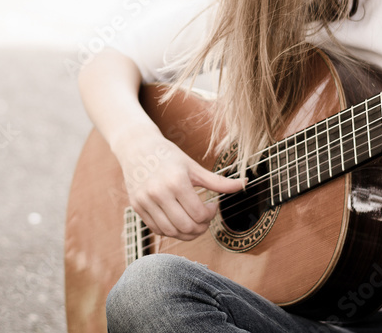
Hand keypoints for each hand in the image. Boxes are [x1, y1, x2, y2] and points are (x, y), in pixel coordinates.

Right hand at [115, 131, 245, 240]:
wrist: (137, 148)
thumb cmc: (168, 156)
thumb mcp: (194, 167)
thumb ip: (218, 181)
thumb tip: (245, 184)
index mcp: (176, 181)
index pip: (198, 214)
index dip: (210, 215)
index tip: (213, 206)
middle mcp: (159, 193)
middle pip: (185, 227)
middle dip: (200, 228)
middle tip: (205, 219)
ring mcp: (145, 201)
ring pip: (171, 232)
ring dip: (186, 233)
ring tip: (194, 223)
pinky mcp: (137, 207)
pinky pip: (157, 229)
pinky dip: (171, 230)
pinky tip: (178, 220)